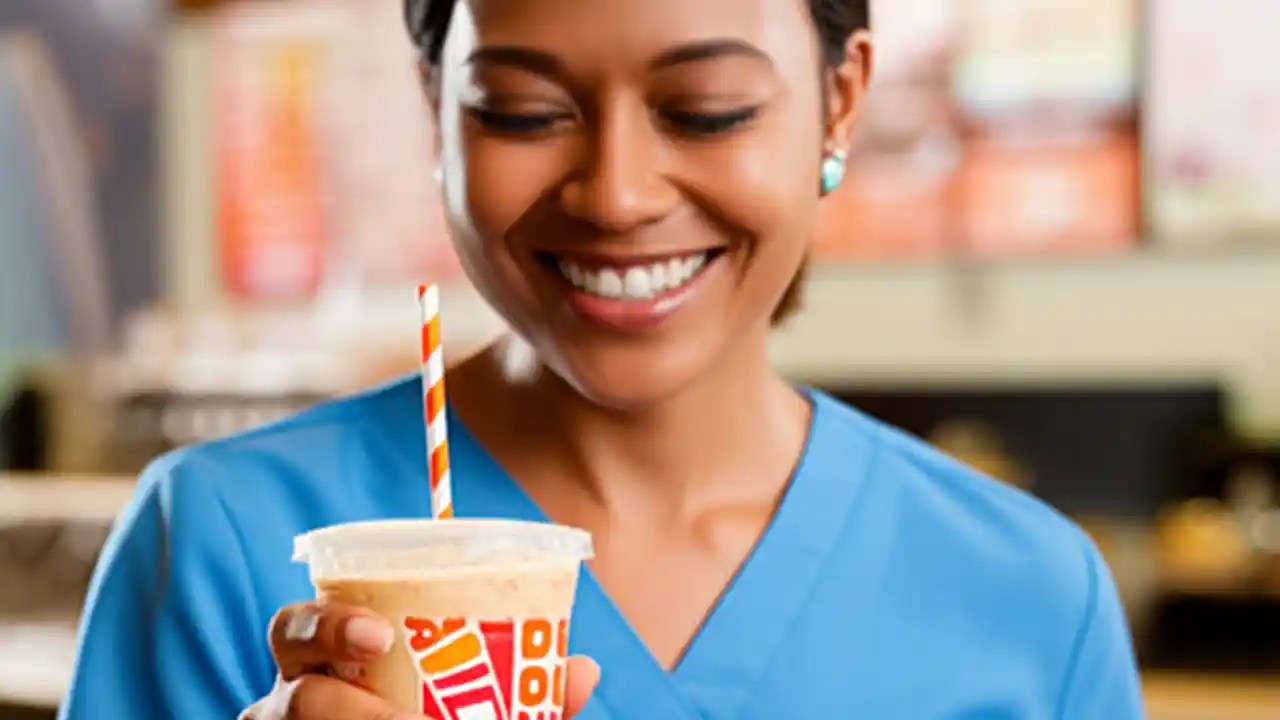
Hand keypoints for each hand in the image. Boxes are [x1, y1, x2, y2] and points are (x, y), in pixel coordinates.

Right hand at [240, 601, 599, 718]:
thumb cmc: (428, 713)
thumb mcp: (474, 703)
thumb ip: (522, 690)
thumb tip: (584, 670)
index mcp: (325, 664)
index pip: (295, 627)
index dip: (326, 624)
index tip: (380, 636)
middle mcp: (288, 707)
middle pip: (288, 694)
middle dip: (339, 705)